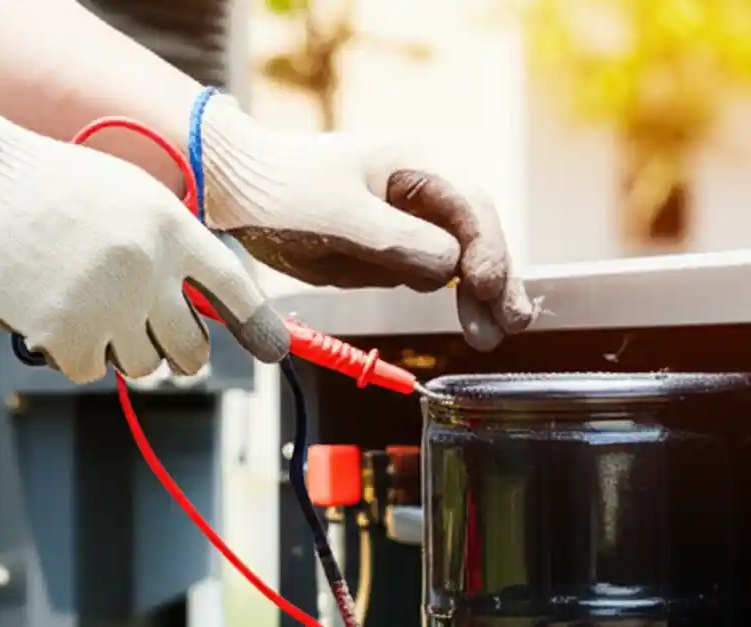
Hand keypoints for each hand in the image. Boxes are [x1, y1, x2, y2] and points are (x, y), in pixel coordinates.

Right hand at [0, 54, 287, 383]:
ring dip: (121, 349)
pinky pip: (91, 371)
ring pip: (143, 365)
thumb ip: (168, 244)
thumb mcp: (128, 195)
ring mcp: (110, 304)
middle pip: (192, 348)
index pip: (234, 288)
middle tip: (159, 342)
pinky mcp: (66, 334)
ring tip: (88, 308)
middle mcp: (150, 269)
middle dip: (179, 352)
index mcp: (172, 229)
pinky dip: (73, 354)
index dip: (257, 324)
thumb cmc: (49, 187)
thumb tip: (198, 300)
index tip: (274, 349)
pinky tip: (51, 314)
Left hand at [196, 96, 538, 350]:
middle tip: (512, 322)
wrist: (238, 194)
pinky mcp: (398, 252)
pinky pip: (437, 278)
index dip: (486, 249)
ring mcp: (414, 224)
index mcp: (417, 166)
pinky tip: (475, 325)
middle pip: (480, 236)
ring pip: (466, 262)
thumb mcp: (339, 215)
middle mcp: (425, 193)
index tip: (487, 286)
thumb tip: (449, 270)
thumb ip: (396, 241)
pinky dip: (458, 301)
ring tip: (492, 336)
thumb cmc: (283, 188)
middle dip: (498, 279)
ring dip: (484, 298)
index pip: (470, 209)